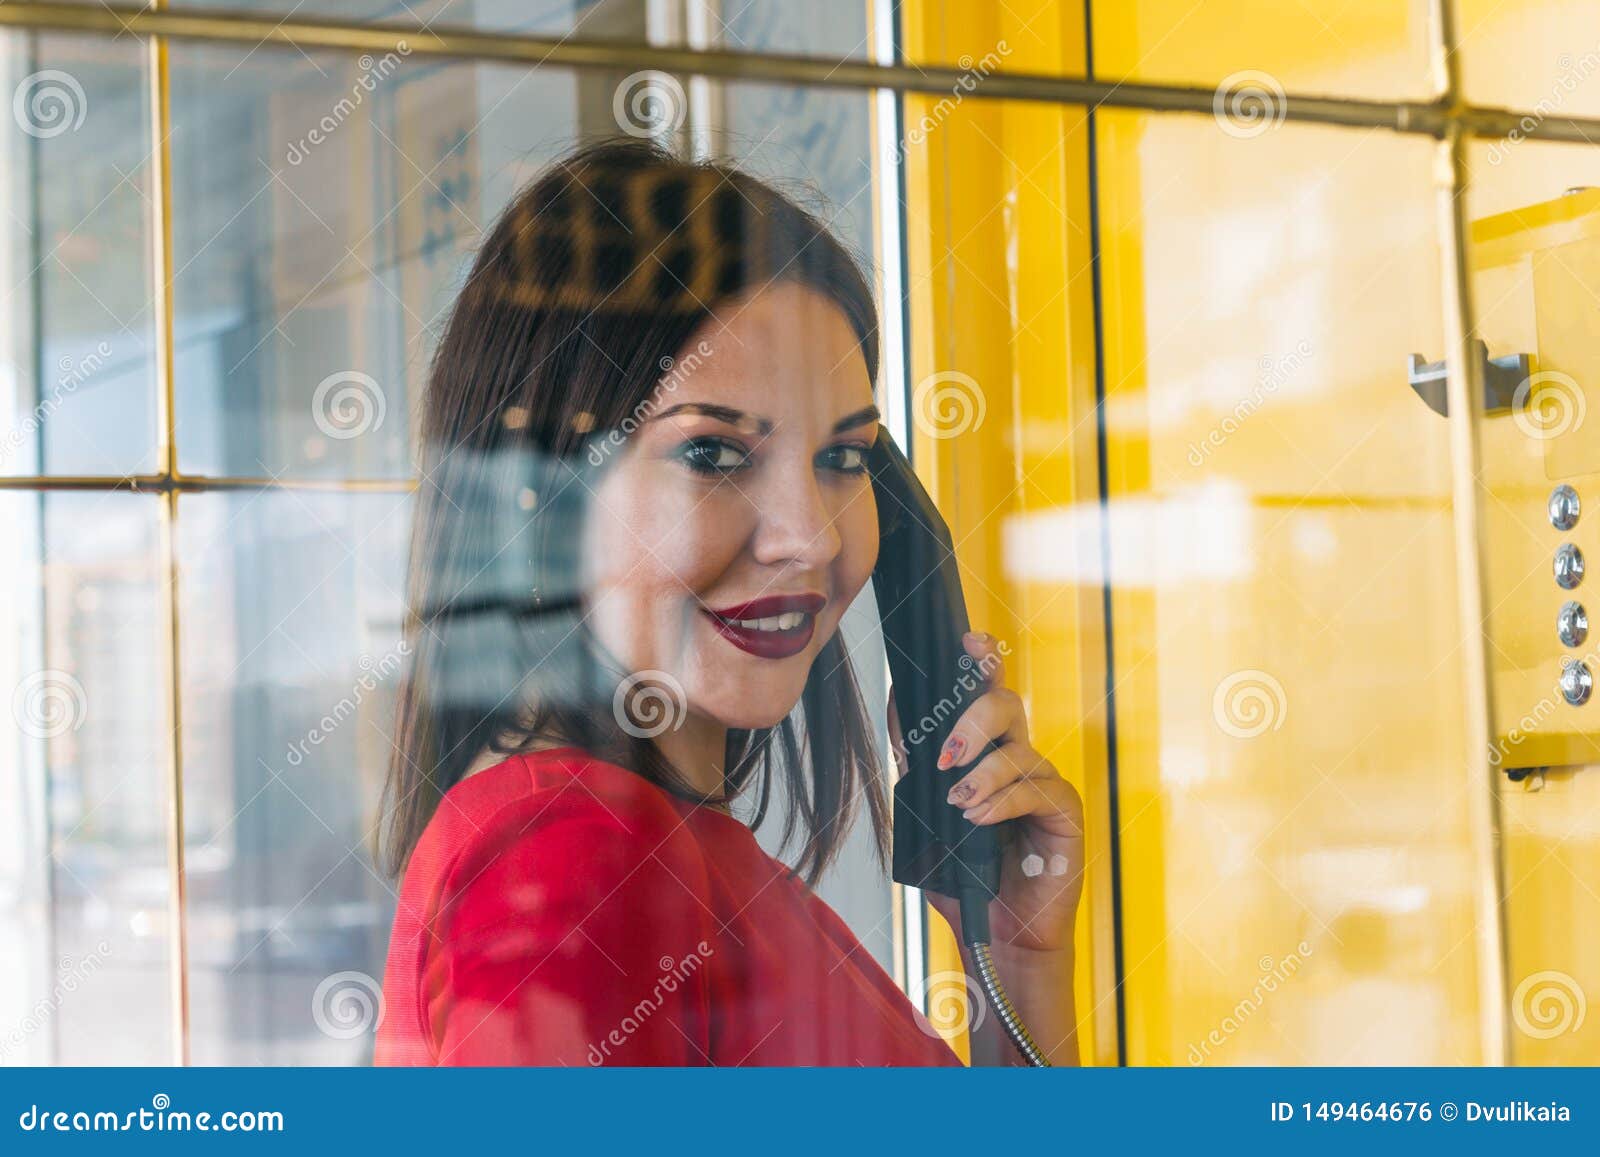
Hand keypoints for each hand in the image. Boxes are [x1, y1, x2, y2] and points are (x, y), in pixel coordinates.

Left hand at [887, 631, 1084, 954]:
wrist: (995, 937)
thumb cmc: (963, 878)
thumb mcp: (925, 819)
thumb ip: (913, 768)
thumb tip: (897, 711)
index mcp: (988, 751)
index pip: (986, 693)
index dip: (982, 661)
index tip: (968, 639)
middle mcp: (1019, 758)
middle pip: (1007, 706)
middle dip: (973, 718)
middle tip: (946, 756)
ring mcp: (1046, 783)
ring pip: (1019, 750)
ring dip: (982, 773)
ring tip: (958, 803)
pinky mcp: (1066, 813)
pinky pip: (1037, 789)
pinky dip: (1002, 800)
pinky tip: (979, 818)